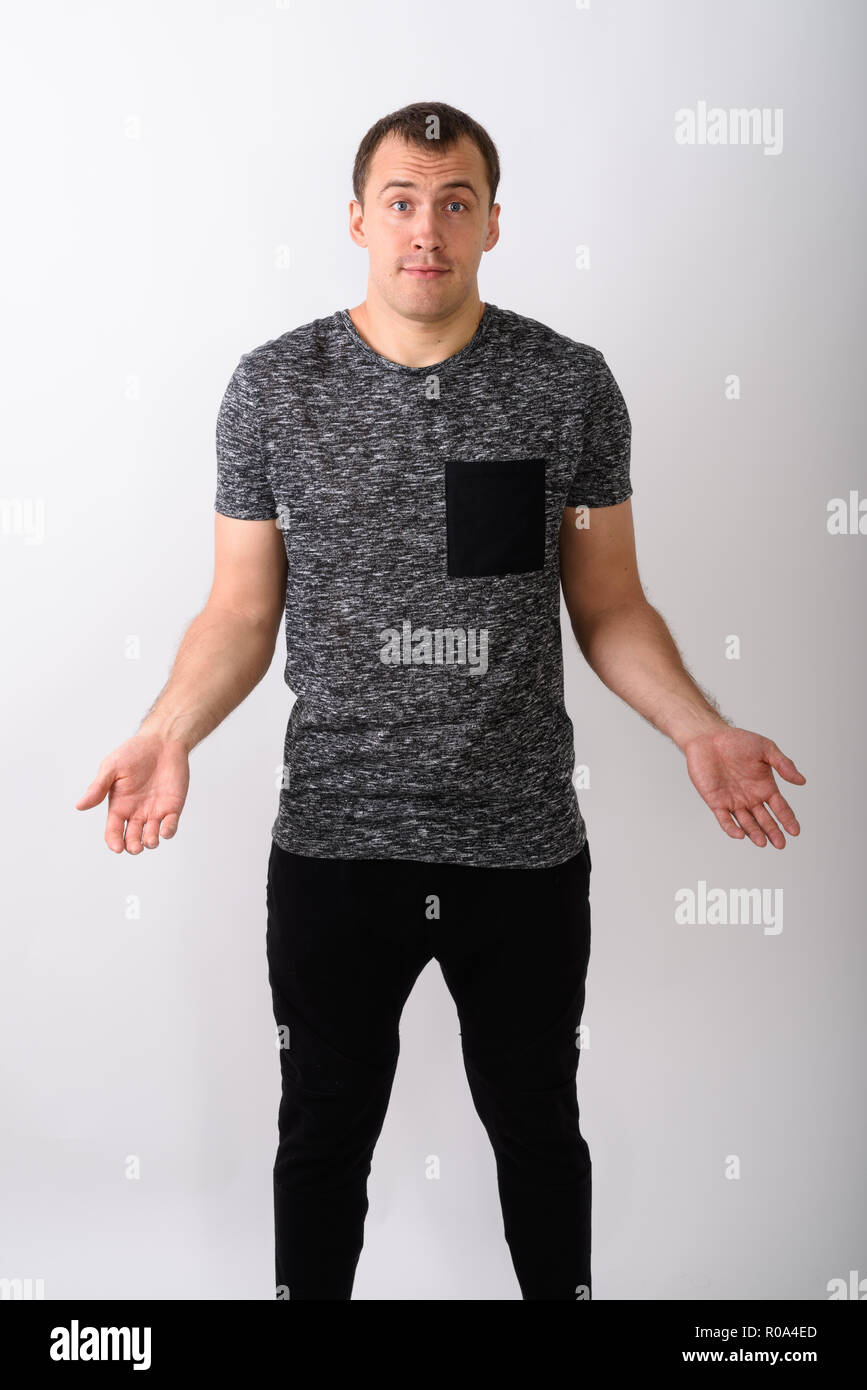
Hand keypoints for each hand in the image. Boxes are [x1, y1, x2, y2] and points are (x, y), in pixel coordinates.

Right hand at [75, 733, 189, 853]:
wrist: (162, 741)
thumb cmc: (134, 752)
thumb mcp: (111, 768)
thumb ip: (98, 787)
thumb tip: (79, 805)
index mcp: (119, 806)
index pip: (113, 831)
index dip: (114, 842)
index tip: (117, 847)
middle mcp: (136, 812)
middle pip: (132, 838)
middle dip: (133, 846)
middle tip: (135, 847)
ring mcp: (155, 811)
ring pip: (151, 836)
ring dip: (150, 842)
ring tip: (149, 839)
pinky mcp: (172, 807)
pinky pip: (170, 825)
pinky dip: (168, 831)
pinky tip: (165, 831)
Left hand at [682, 726, 805, 847]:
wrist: (708, 737)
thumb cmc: (737, 741)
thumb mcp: (765, 749)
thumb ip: (783, 764)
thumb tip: (802, 781)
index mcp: (765, 787)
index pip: (780, 808)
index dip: (788, 820)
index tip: (795, 832)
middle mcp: (751, 797)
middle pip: (765, 820)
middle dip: (773, 832)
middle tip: (780, 844)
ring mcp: (733, 801)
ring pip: (746, 822)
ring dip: (754, 833)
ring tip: (762, 842)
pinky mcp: (716, 802)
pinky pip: (724, 819)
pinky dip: (731, 828)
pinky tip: (739, 834)